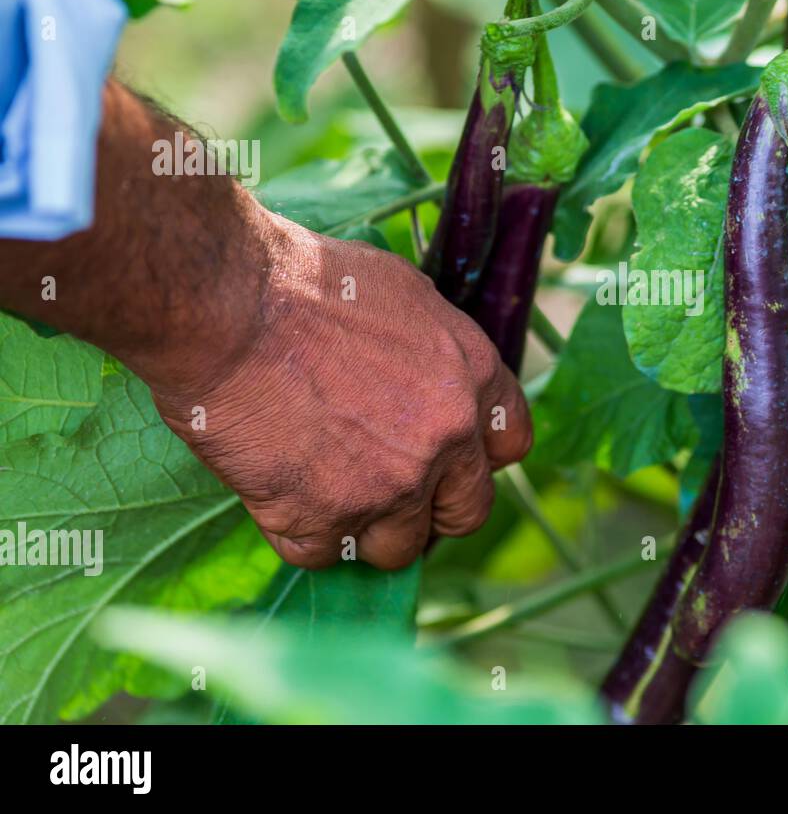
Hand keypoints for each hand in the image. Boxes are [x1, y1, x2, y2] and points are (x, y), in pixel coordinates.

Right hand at [141, 213, 531, 569]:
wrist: (230, 307)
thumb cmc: (305, 282)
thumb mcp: (404, 293)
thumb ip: (435, 351)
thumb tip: (436, 378)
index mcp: (472, 376)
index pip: (510, 443)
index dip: (477, 457)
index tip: (450, 460)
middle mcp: (445, 438)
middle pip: (466, 513)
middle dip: (433, 511)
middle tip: (391, 493)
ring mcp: (389, 486)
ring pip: (397, 548)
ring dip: (367, 529)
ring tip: (325, 491)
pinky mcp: (324, 517)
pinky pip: (322, 553)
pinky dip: (299, 532)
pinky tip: (278, 491)